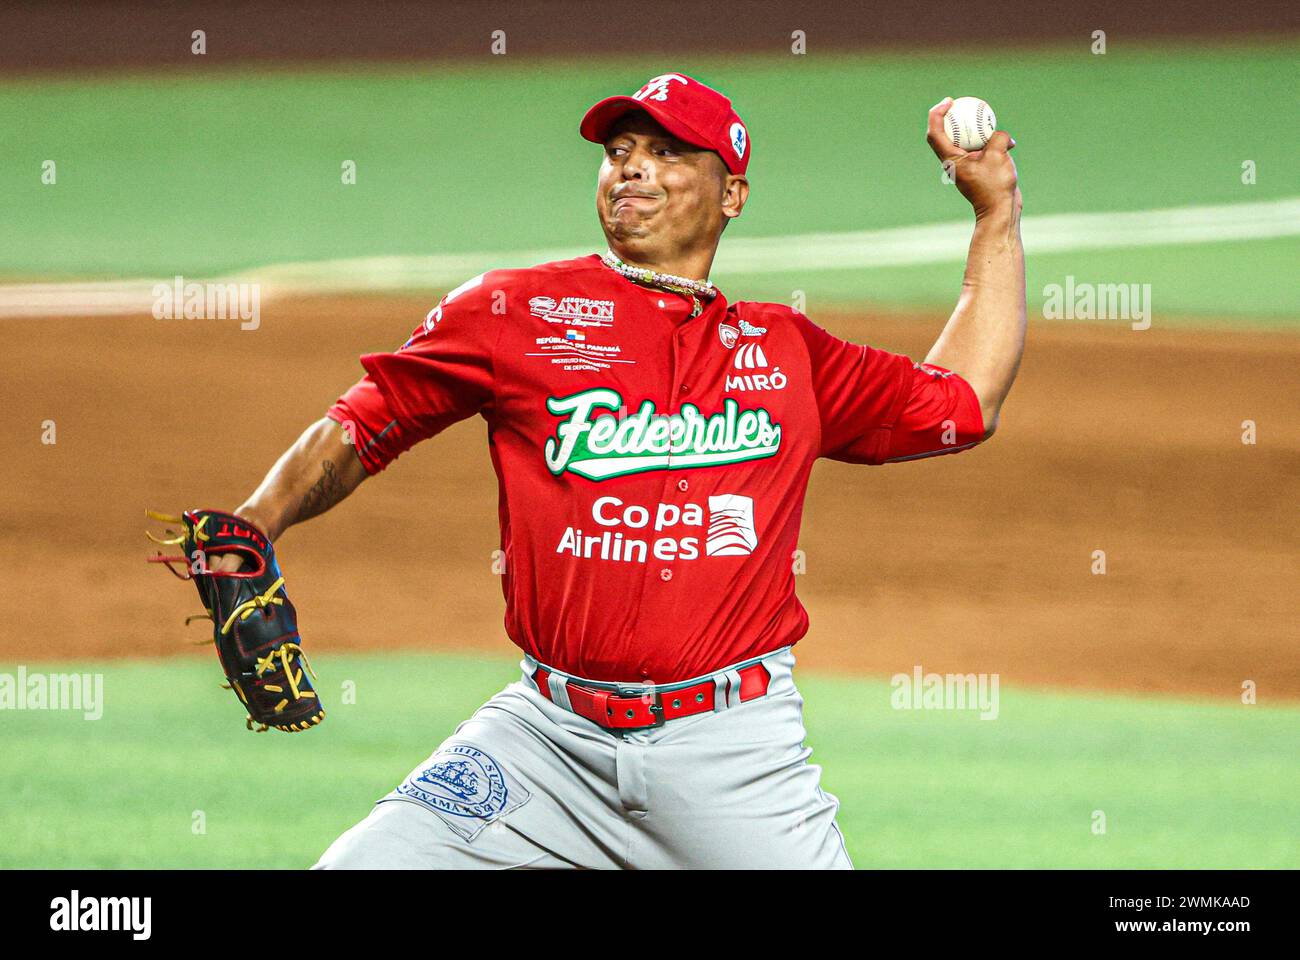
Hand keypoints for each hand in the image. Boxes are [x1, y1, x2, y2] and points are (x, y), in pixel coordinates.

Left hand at [926, 97, 1020, 219]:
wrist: (1000, 211)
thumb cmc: (996, 186)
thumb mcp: (999, 155)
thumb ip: (997, 137)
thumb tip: (999, 133)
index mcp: (951, 160)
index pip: (935, 133)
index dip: (937, 114)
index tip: (948, 101)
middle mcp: (954, 163)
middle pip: (945, 134)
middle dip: (950, 117)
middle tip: (960, 103)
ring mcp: (965, 167)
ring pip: (964, 142)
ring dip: (973, 130)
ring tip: (984, 117)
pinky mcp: (977, 170)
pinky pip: (979, 150)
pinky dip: (988, 142)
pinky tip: (1005, 141)